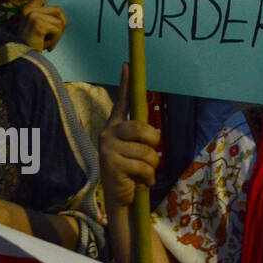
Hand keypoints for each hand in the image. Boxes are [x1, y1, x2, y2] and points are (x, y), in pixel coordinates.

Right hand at [18, 0, 71, 50]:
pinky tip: (47, 46)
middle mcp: (29, 10)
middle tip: (54, 38)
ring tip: (48, 42)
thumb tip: (61, 11)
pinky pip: (57, 29)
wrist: (22, 58)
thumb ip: (48, 18)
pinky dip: (56, 39)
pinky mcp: (37, 23)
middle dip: (61, 25)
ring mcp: (32, 15)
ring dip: (58, 34)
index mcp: (29, 10)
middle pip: (58, 10)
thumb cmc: (33, 44)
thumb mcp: (41, 28)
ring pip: (59, 20)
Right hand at [98, 63, 160, 210]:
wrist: (121, 198)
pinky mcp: (112, 165)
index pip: (122, 102)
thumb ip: (141, 137)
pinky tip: (138, 182)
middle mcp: (108, 134)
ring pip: (147, 151)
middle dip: (154, 144)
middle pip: (142, 128)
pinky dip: (148, 177)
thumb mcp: (136, 150)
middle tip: (150, 155)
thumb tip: (153, 131)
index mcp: (115, 128)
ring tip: (143, 173)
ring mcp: (108, 149)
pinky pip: (144, 167)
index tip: (127, 64)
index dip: (126, 84)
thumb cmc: (131, 171)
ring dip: (152, 166)